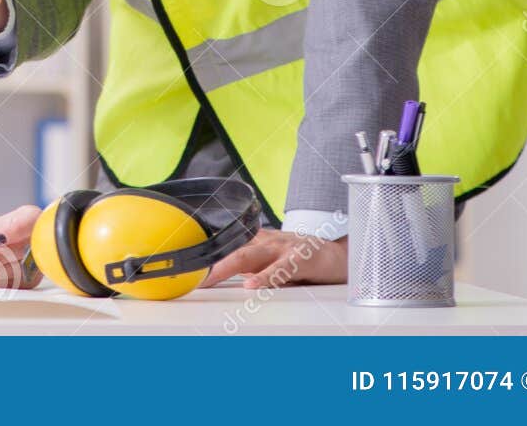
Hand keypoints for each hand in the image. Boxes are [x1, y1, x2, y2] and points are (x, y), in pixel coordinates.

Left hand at [201, 228, 347, 288]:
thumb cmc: (303, 258)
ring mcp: (283, 249)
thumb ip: (251, 265)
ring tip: (210, 279)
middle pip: (233, 250)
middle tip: (191, 277)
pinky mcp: (300, 260)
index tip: (186, 270)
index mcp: (259, 242)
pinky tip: (252, 285)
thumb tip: (222, 277)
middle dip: (210, 264)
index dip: (206, 257)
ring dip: (227, 267)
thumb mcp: (273, 259)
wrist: (340, 256)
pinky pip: (280, 269)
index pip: (228, 246)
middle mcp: (267, 242)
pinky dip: (265, 277)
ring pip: (250, 256)